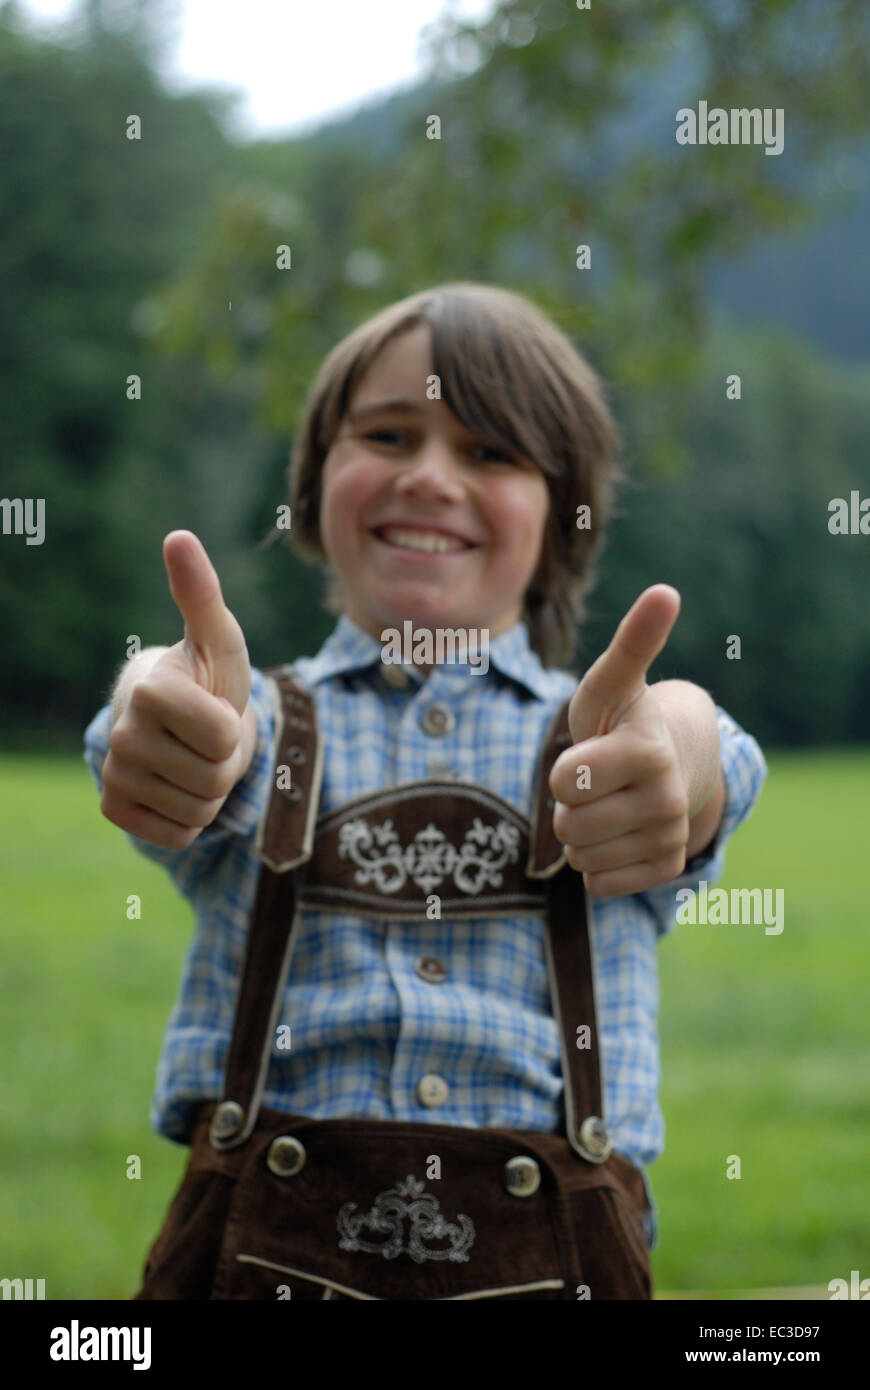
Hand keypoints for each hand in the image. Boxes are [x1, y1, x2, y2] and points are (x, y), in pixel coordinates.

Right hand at [100, 531, 251, 848]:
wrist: (174, 722)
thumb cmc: (207, 677)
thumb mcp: (219, 639)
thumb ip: (202, 594)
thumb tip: (178, 537)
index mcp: (151, 690)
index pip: (223, 737)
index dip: (234, 728)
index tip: (216, 708)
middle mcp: (121, 734)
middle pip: (214, 779)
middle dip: (225, 763)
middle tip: (208, 739)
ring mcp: (114, 774)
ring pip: (200, 811)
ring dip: (211, 792)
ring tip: (195, 758)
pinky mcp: (114, 809)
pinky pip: (177, 835)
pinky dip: (189, 819)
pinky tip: (176, 786)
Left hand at [549, 585, 688, 896]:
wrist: (668, 765)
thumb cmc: (621, 720)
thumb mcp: (612, 683)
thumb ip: (632, 642)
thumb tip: (666, 590)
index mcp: (648, 752)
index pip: (562, 781)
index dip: (561, 769)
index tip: (589, 751)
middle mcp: (668, 800)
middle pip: (568, 825)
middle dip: (568, 804)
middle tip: (595, 782)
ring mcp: (671, 838)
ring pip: (580, 856)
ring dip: (580, 833)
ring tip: (606, 803)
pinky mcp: (666, 869)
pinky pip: (599, 883)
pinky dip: (596, 863)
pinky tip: (618, 833)